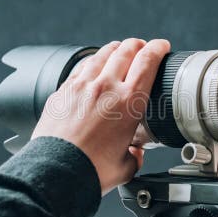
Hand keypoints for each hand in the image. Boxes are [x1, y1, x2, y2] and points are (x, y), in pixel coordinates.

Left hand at [31, 38, 170, 194]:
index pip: (148, 61)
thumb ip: (135, 156)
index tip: (161, 46)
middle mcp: (106, 87)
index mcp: (129, 103)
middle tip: (142, 47)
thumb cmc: (90, 170)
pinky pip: (81, 67)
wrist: (56, 171)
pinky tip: (94, 66)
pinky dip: (92, 62)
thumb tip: (135, 153)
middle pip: (126, 50)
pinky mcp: (63, 90)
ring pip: (102, 54)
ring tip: (119, 51)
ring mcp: (82, 86)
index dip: (157, 48)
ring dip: (115, 49)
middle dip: (138, 45)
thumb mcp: (126, 166)